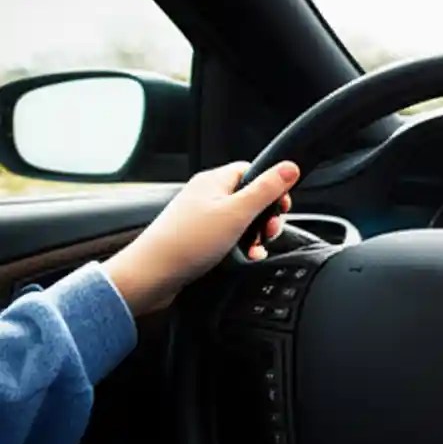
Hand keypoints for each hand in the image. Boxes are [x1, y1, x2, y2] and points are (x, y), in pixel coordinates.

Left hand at [104, 161, 299, 314]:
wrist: (150, 276)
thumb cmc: (187, 242)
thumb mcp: (237, 213)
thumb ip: (267, 189)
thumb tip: (290, 167)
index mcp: (214, 181)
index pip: (253, 171)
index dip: (272, 188)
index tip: (281, 207)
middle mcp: (206, 196)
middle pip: (250, 198)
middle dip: (265, 217)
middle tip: (268, 233)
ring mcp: (201, 218)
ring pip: (241, 221)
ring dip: (254, 237)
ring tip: (255, 250)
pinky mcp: (198, 240)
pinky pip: (228, 238)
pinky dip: (240, 248)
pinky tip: (243, 259)